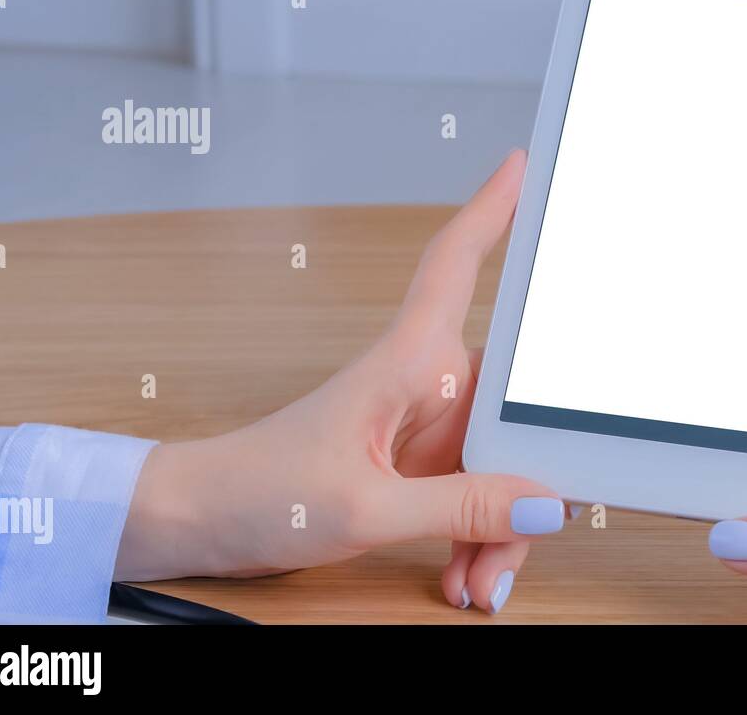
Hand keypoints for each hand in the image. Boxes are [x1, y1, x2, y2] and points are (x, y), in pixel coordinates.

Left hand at [117, 150, 563, 613]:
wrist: (203, 521)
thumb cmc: (259, 490)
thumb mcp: (366, 506)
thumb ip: (462, 507)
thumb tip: (542, 504)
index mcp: (409, 363)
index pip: (457, 263)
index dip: (494, 209)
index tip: (527, 166)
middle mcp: (426, 385)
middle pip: (513, 409)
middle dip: (527, 480)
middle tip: (524, 536)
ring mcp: (426, 428)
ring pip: (503, 465)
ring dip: (501, 526)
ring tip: (480, 580)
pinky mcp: (420, 465)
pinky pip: (478, 494)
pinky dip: (480, 536)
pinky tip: (467, 577)